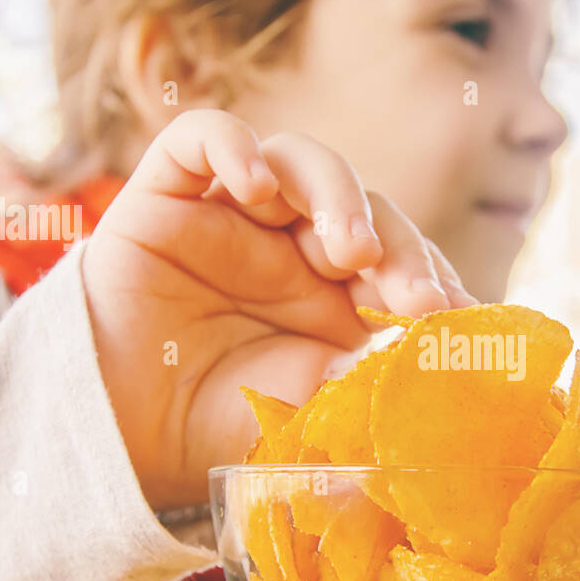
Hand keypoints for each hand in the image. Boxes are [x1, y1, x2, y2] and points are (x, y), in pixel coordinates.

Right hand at [80, 109, 475, 509]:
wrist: (120, 440)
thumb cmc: (222, 427)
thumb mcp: (314, 412)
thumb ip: (371, 388)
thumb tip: (446, 376)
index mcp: (341, 295)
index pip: (404, 260)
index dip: (434, 280)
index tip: (459, 321)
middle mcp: (295, 248)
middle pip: (366, 211)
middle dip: (399, 250)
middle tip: (415, 296)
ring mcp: (235, 217)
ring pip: (301, 163)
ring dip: (337, 195)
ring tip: (351, 248)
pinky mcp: (168, 197)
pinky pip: (201, 140)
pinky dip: (232, 145)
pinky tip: (253, 182)